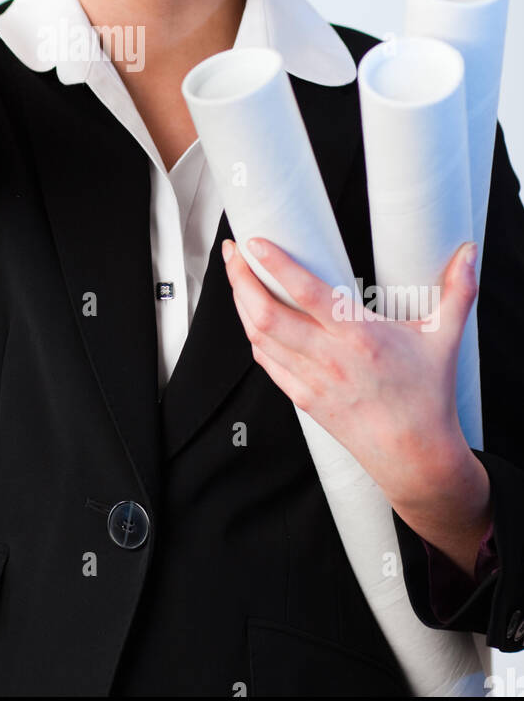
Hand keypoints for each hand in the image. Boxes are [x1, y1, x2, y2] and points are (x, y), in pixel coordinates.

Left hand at [221, 234, 479, 508]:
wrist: (416, 457)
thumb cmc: (428, 396)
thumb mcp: (444, 338)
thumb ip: (457, 290)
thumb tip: (469, 252)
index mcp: (360, 337)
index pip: (307, 293)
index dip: (276, 266)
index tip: (255, 243)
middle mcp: (329, 358)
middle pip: (267, 314)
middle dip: (240, 279)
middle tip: (232, 252)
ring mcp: (312, 380)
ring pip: (259, 337)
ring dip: (241, 304)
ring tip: (236, 276)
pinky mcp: (304, 398)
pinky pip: (266, 362)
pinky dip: (253, 336)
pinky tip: (252, 318)